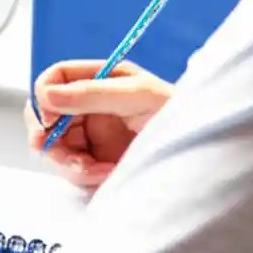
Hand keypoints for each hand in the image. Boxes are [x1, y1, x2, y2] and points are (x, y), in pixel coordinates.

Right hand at [24, 59, 172, 190]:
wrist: (206, 154)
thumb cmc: (180, 114)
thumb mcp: (138, 96)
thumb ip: (92, 94)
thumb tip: (47, 96)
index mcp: (100, 79)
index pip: (56, 78)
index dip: (45, 94)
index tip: (49, 115)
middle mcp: (90, 106)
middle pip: (46, 115)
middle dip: (47, 134)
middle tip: (51, 149)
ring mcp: (92, 136)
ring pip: (55, 146)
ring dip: (66, 160)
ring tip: (93, 169)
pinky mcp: (97, 163)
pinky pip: (72, 169)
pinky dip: (81, 174)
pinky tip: (104, 174)